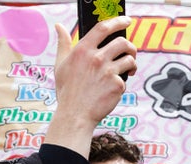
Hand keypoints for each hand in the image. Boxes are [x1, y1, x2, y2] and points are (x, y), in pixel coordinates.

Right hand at [48, 18, 136, 156]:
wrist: (76, 114)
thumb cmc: (67, 90)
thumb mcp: (60, 64)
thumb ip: (63, 43)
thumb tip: (58, 26)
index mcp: (82, 50)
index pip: (103, 28)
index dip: (117, 21)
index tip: (126, 20)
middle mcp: (96, 58)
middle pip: (122, 42)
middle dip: (131, 46)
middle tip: (130, 52)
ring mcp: (108, 71)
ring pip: (130, 59)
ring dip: (132, 64)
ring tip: (128, 71)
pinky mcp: (117, 85)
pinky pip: (127, 78)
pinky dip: (123, 83)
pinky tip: (114, 89)